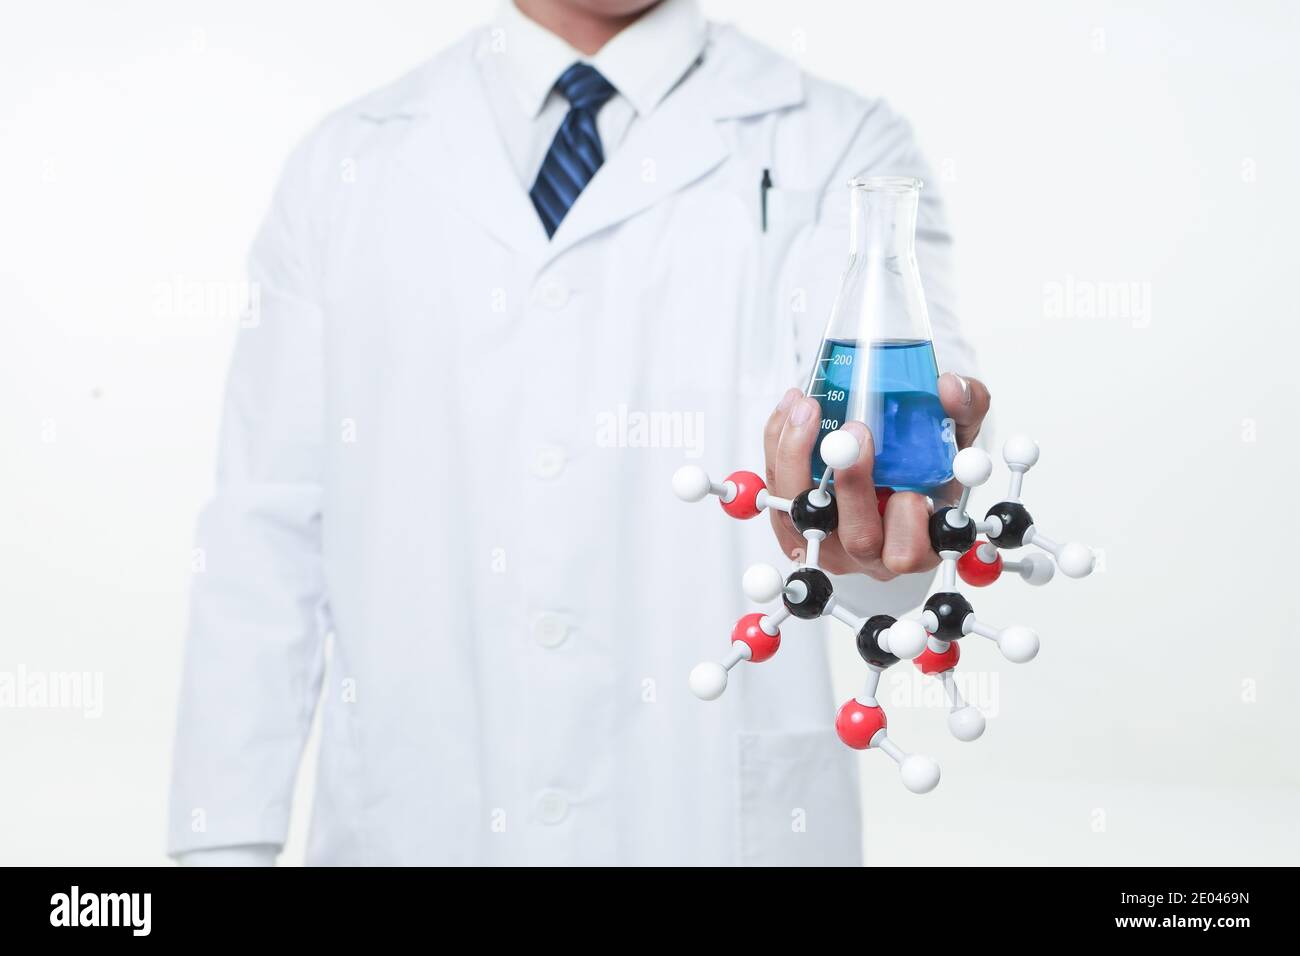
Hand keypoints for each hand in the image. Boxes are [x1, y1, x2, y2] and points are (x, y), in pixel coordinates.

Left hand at [763, 373, 990, 580]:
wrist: (886, 465)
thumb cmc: (924, 464)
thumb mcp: (956, 436)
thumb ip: (966, 409)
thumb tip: (950, 387)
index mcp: (917, 544)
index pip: (909, 552)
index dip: (906, 520)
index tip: (910, 484)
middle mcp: (868, 554)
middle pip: (855, 538)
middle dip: (853, 485)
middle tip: (856, 430)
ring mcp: (824, 544)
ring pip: (801, 515)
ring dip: (799, 457)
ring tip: (808, 406)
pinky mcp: (789, 525)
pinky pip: (774, 492)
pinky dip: (778, 445)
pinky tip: (793, 410)